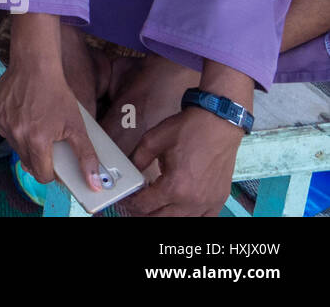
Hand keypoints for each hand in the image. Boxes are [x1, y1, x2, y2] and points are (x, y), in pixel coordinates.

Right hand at [0, 61, 100, 187]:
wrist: (34, 64)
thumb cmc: (56, 93)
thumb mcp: (77, 126)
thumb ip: (86, 156)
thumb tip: (95, 184)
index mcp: (37, 141)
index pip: (42, 175)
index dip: (51, 173)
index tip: (56, 165)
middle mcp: (16, 134)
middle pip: (27, 162)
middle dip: (39, 157)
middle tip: (48, 141)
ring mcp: (2, 122)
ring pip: (15, 145)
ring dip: (25, 141)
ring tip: (36, 123)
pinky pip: (3, 129)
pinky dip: (13, 127)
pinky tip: (23, 113)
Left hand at [124, 107, 243, 215]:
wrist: (218, 123)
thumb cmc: (189, 130)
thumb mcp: (152, 141)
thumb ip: (137, 159)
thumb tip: (129, 171)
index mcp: (175, 186)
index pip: (145, 205)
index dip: (131, 203)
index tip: (127, 199)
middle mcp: (193, 200)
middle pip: (160, 218)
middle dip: (144, 213)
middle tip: (136, 205)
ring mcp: (208, 202)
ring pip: (180, 222)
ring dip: (164, 216)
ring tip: (155, 206)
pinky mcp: (219, 200)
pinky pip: (204, 220)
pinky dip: (189, 218)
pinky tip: (179, 210)